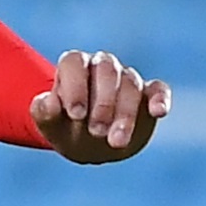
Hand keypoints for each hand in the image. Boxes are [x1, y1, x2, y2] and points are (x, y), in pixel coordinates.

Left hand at [29, 50, 169, 164]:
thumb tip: (49, 102)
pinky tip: (158, 112)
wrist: (89, 144)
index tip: (75, 115)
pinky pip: (159, 89)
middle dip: (103, 103)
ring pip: (131, 84)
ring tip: (116, 141)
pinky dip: (160, 99)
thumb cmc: (66, 128)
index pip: (74, 62)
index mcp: (74, 67)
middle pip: (107, 71)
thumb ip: (44, 113)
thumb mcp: (50, 125)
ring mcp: (127, 78)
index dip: (75, 86)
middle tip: (96, 132)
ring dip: (125, 113)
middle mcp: (102, 66)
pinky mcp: (148, 94)